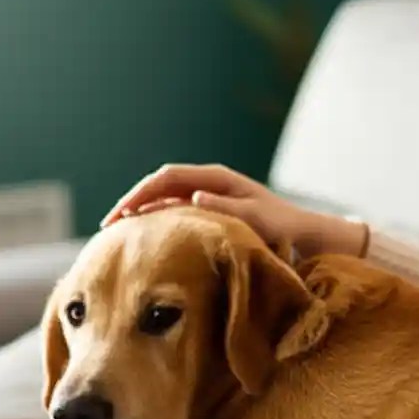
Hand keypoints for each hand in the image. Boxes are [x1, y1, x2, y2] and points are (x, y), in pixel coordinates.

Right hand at [101, 163, 366, 258]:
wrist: (310, 236)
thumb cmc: (286, 226)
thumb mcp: (257, 217)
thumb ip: (225, 207)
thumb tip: (192, 197)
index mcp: (217, 178)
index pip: (167, 177)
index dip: (140, 193)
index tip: (120, 213)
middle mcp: (210, 184)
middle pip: (160, 186)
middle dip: (133, 202)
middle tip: (109, 226)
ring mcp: (210, 198)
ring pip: (166, 200)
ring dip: (142, 213)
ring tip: (119, 234)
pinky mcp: (212, 213)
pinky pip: (176, 213)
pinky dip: (158, 223)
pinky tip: (146, 240)